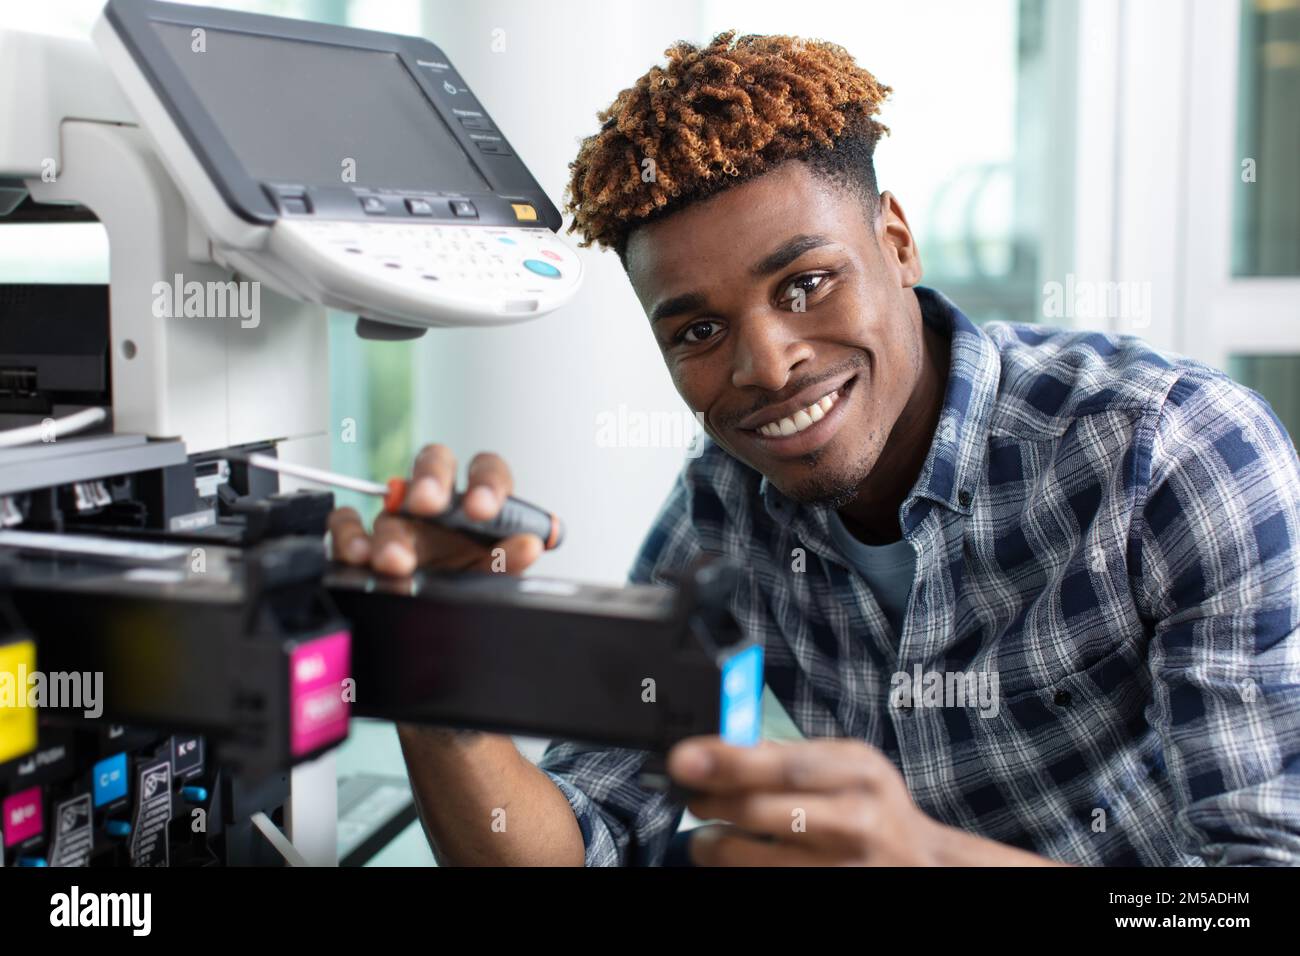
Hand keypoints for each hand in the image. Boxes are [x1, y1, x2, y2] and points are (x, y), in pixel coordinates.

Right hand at [327, 444, 543, 576]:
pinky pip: (346, 523)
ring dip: (391, 529)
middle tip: (429, 505)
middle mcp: (437, 504)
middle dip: (430, 480)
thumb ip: (510, 559)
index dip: (486, 483)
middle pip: (433, 464)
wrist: (431, 622)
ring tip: (394, 559)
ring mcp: (399, 518)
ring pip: (390, 501)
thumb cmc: (465, 582)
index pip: (486, 470)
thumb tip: (530, 543)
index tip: (483, 508)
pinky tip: (358, 554)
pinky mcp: (364, 538)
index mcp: (475, 504)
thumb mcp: (493, 574)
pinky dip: (348, 533)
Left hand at [667, 736, 947, 865]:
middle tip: (687, 796)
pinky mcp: (833, 894)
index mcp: (857, 771)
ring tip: (703, 839)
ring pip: (758, 859)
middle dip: (712, 801)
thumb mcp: (849, 767)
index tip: (683, 759)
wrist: (925, 867)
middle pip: (764, 810)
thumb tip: (721, 744)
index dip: (728, 761)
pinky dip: (741, 872)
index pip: (782, 763)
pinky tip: (731, 860)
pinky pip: (772, 883)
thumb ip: (793, 756)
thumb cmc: (875, 808)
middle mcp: (855, 818)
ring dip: (717, 847)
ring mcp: (845, 866)